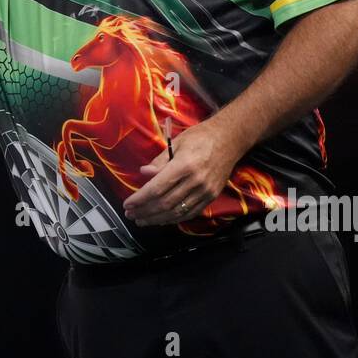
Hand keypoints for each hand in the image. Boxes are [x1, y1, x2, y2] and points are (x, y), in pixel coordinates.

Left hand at [122, 117, 246, 225]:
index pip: (157, 188)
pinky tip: (162, 220)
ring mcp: (205, 191)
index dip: (140, 199)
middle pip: (165, 203)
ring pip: (177, 212)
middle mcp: (195, 181)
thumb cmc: (200, 137)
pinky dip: (174, 219)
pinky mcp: (211, 196)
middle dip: (145, 211)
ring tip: (142, 220)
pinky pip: (190, 213)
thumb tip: (143, 173)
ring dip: (156, 219)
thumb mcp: (177, 142)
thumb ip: (159, 161)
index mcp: (184, 165)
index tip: (127, 204)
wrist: (230, 139)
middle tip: (130, 214)